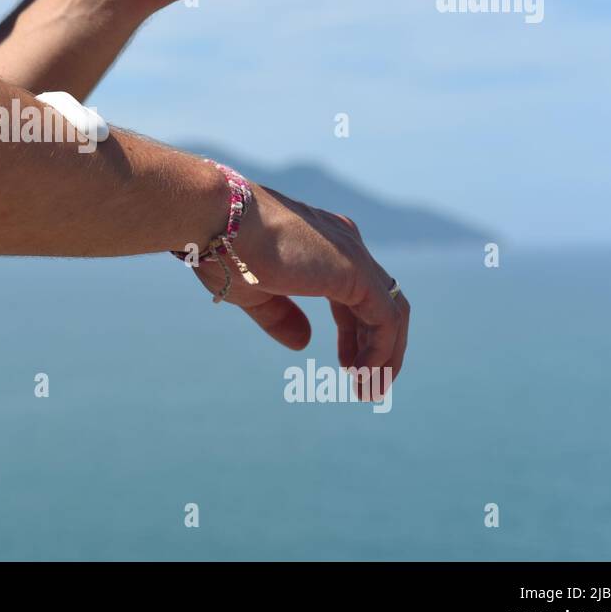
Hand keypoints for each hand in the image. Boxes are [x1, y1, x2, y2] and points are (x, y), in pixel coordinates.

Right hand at [192, 183, 408, 397]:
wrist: (218, 221)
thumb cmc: (226, 252)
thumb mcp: (253, 294)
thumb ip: (281, 317)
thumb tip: (304, 343)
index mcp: (323, 247)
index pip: (355, 295)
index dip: (354, 333)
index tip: (347, 364)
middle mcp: (346, 246)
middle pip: (380, 304)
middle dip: (376, 347)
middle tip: (366, 384)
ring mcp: (354, 256)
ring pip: (391, 312)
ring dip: (386, 355)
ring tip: (371, 390)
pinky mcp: (356, 272)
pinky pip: (385, 319)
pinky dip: (381, 351)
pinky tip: (365, 375)